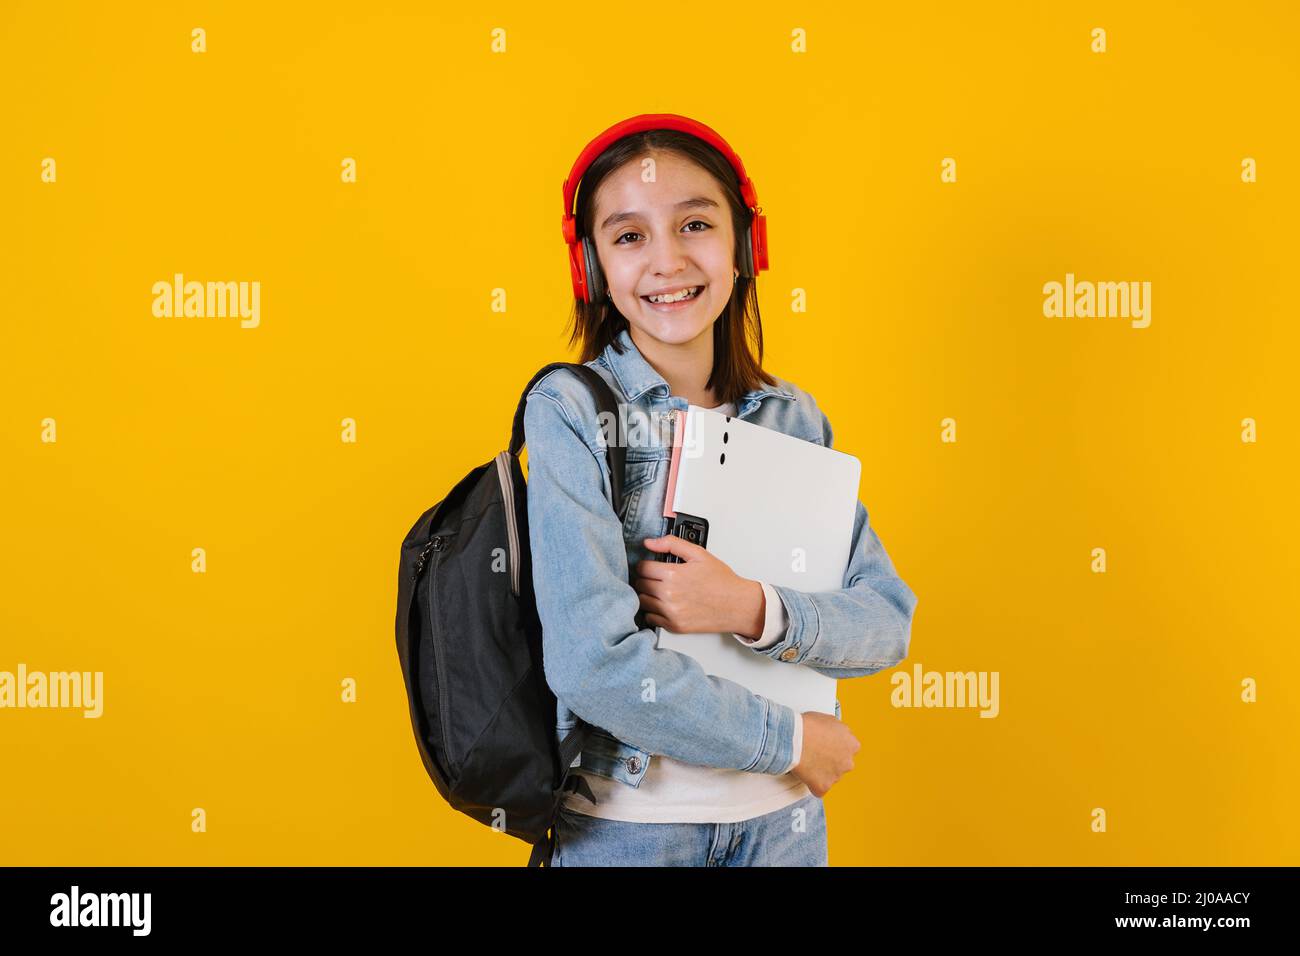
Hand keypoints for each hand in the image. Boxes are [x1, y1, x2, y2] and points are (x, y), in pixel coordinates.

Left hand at [633, 535, 763, 635]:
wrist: (738, 605)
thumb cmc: (722, 581)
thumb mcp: (699, 554)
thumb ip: (672, 544)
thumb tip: (649, 543)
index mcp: (673, 574)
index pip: (642, 568)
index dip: (646, 564)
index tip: (652, 566)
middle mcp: (669, 594)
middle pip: (640, 584)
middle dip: (646, 579)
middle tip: (657, 578)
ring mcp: (671, 612)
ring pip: (642, 601)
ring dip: (648, 595)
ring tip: (661, 591)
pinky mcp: (674, 626)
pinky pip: (650, 618)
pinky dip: (654, 611)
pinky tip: (664, 605)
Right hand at [791, 712, 859, 796]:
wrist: (795, 739)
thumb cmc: (809, 727)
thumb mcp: (830, 720)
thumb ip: (838, 731)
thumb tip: (835, 734)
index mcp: (852, 744)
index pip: (849, 749)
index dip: (836, 748)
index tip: (828, 746)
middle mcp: (848, 762)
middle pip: (842, 764)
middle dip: (831, 761)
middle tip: (817, 754)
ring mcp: (836, 776)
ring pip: (831, 777)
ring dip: (822, 772)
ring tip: (808, 762)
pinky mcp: (824, 786)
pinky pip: (819, 788)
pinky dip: (813, 783)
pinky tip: (805, 773)